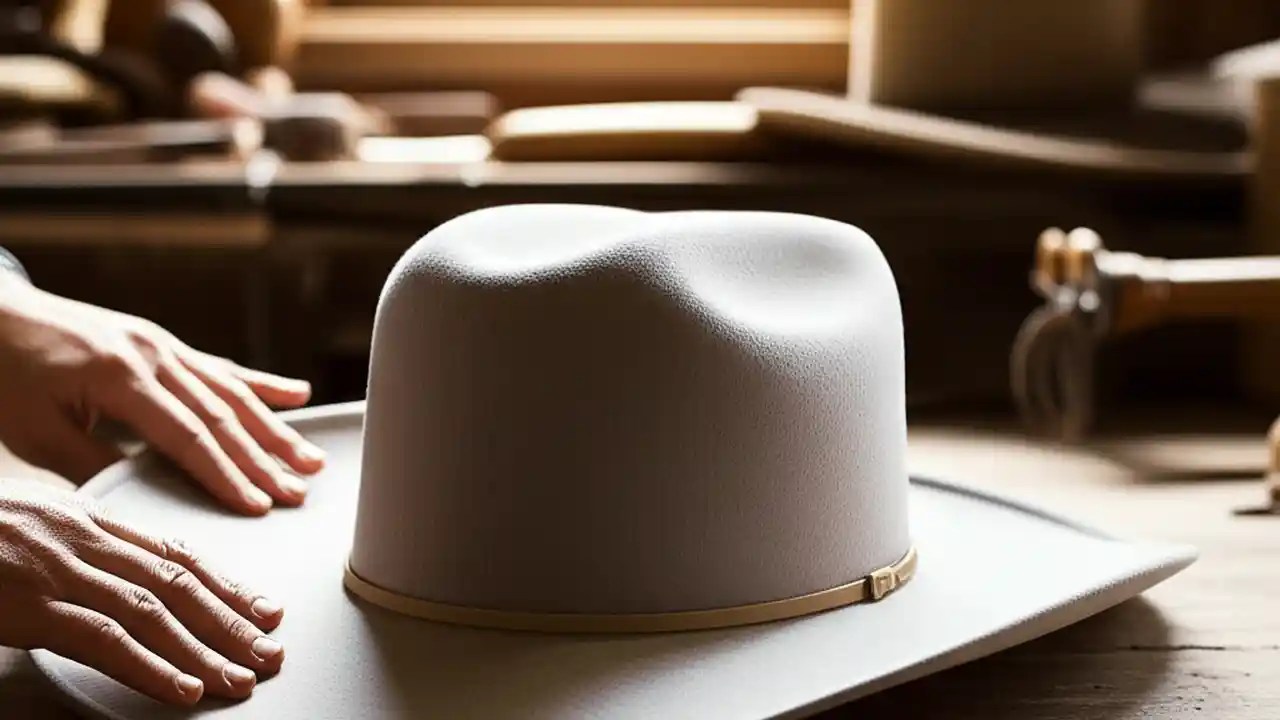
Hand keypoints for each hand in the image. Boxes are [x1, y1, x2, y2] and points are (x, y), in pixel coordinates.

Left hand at [0, 276, 324, 514]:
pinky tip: (298, 394)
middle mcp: (152, 355)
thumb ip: (92, 465)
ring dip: (275, 428)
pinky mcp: (162, 343)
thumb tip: (142, 499)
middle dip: (264, 458)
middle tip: (299, 492)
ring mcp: (162, 344)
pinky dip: (261, 384)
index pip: (187, 436)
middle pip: (222, 415)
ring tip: (310, 459)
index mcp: (120, 377)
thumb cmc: (3, 376)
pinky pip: (220, 367)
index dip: (225, 474)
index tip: (257, 505)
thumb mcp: (34, 431)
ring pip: (231, 392)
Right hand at [0, 480, 282, 704]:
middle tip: (271, 649)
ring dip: (204, 650)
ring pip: (153, 612)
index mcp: (83, 519)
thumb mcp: (23, 526)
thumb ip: (70, 546)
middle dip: (231, 620)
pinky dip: (151, 667)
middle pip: (177, 582)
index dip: (224, 583)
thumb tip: (109, 574)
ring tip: (240, 678)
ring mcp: (56, 571)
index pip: (172, 553)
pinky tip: (183, 690)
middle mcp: (81, 539)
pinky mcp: (28, 606)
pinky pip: (104, 639)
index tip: (261, 607)